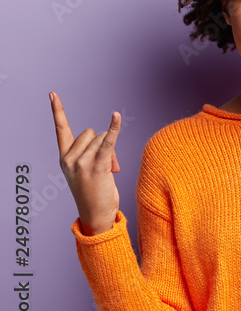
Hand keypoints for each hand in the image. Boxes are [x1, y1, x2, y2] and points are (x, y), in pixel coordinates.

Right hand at [50, 91, 121, 235]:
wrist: (96, 216)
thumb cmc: (93, 192)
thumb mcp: (85, 170)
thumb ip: (91, 152)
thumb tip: (108, 140)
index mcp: (64, 157)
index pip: (60, 129)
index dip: (58, 111)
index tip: (52, 94)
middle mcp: (69, 158)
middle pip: (92, 132)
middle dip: (103, 144)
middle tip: (105, 166)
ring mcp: (81, 163)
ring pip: (103, 138)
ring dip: (112, 152)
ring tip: (109, 172)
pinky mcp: (97, 167)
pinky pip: (108, 142)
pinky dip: (114, 128)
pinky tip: (116, 116)